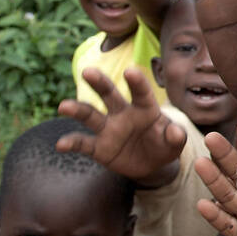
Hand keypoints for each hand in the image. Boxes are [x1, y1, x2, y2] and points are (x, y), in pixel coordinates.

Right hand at [56, 67, 187, 186]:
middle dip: (99, 83)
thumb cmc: (164, 145)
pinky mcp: (98, 147)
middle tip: (87, 71)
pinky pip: (83, 143)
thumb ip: (175, 137)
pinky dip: (71, 143)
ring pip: (90, 115)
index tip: (130, 71)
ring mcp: (108, 129)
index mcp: (145, 108)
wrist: (151, 164)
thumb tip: (176, 133)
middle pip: (110, 95)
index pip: (141, 93)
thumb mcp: (174, 143)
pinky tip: (60, 144)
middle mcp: (123, 113)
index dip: (137, 82)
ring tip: (63, 106)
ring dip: (77, 110)